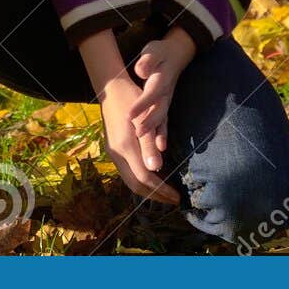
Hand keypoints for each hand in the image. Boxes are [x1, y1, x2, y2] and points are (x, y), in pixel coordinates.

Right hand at [98, 75, 180, 205]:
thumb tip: (156, 169)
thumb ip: (149, 145)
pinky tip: (151, 177)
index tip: (177, 197)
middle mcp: (117, 154)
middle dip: (155, 196)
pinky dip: (140, 180)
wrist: (110, 88)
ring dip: (148, 190)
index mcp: (125, 148)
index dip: (162, 190)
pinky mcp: (113, 148)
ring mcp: (113, 152)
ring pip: (130, 180)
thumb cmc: (131, 100)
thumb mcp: (143, 120)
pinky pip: (127, 172)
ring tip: (164, 192)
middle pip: (135, 185)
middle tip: (173, 200)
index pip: (145, 179)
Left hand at [128, 27, 196, 166]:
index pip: (151, 94)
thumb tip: (141, 70)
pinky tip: (160, 148)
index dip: (141, 105)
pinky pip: (164, 122)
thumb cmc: (160, 53)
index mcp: (161, 80)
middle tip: (137, 134)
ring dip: (156, 133)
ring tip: (153, 149)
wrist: (176, 55)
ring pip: (162, 119)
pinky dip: (162, 134)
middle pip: (158, 111)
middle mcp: (166, 94)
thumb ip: (148, 60)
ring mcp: (167, 101)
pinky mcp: (165, 106)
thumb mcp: (153, 51)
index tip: (130, 115)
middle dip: (149, 124)